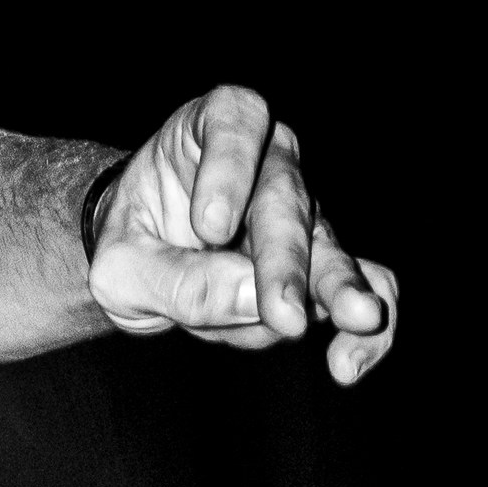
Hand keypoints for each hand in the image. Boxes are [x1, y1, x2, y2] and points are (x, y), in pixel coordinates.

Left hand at [89, 87, 396, 380]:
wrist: (146, 260)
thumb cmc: (133, 246)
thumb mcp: (122, 267)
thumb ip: (176, 279)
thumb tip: (251, 296)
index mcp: (212, 127)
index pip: (233, 123)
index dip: (229, 169)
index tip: (211, 226)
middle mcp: (269, 159)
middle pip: (285, 197)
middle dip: (285, 259)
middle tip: (286, 312)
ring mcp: (305, 212)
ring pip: (326, 245)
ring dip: (339, 288)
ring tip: (358, 321)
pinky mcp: (325, 262)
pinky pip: (365, 284)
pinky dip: (366, 324)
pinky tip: (349, 363)